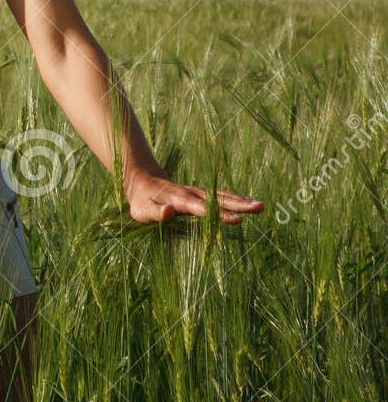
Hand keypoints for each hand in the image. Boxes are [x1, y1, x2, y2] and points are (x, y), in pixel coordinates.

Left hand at [124, 170, 263, 224]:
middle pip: (218, 199)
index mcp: (178, 200)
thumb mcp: (141, 211)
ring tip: (261, 206)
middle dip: (239, 204)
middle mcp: (191, 193)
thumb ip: (155, 212)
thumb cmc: (140, 201)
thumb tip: (169, 212)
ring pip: (221, 195)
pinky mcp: (199, 194)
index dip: (219, 214)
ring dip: (241, 200)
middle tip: (260, 207)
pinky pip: (219, 195)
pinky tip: (249, 203)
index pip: (202, 209)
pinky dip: (234, 199)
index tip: (238, 220)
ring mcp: (196, 192)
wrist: (140, 181)